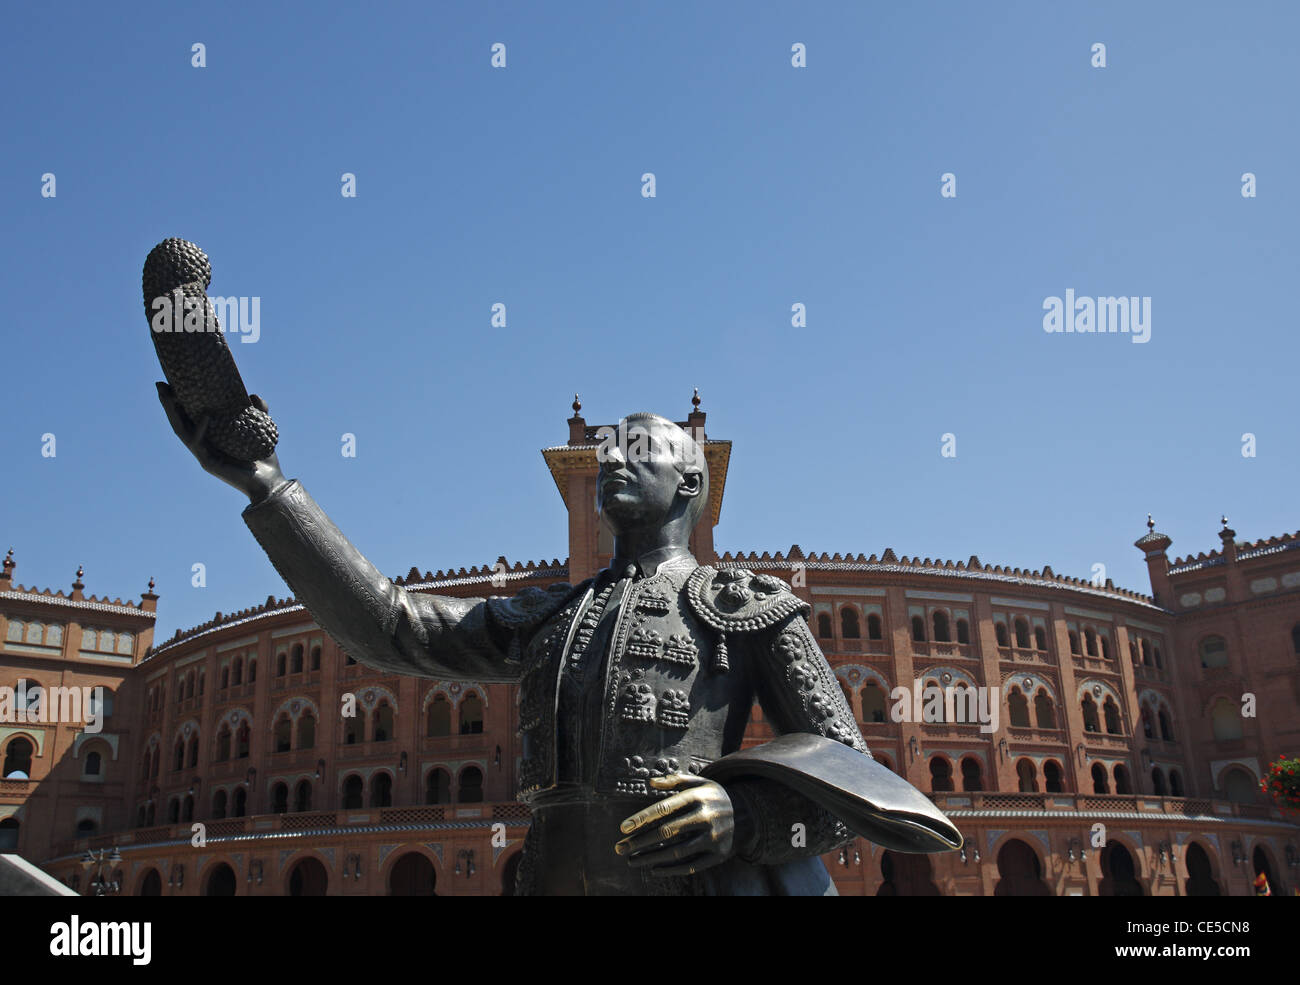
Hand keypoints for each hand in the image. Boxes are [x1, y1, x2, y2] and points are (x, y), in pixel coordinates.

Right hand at [156, 381, 287, 503]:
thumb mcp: (260, 431)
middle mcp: (203, 446)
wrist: (269, 483)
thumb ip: (258, 412)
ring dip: (173, 413)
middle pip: (179, 422)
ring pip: (182, 432)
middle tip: (160, 384)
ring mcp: (203, 455)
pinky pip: (200, 443)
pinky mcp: (209, 464)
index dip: (179, 402)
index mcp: (211, 438)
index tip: (171, 382)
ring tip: (169, 395)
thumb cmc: (263, 460)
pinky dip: (202, 428)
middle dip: (168, 404)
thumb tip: (252, 394)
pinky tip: (206, 415)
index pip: (190, 417)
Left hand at [614, 774, 734, 875]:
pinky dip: (670, 869)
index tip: (623, 828)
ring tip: (632, 861)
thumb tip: (649, 782)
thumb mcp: (699, 783)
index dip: (642, 819)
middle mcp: (705, 817)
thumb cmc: (714, 797)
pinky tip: (654, 869)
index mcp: (698, 797)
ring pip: (676, 852)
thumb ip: (674, 780)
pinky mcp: (718, 855)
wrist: (749, 815)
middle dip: (639, 842)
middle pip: (666, 832)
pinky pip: (690, 865)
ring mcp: (712, 838)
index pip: (664, 808)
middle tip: (620, 849)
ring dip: (650, 858)